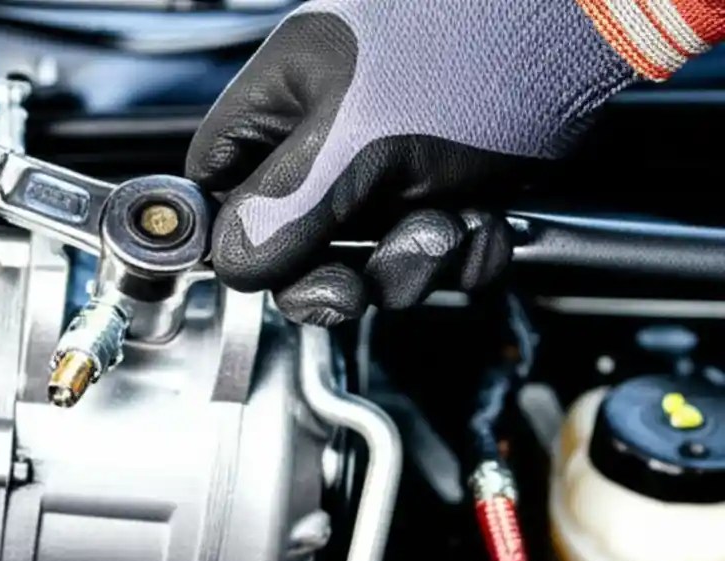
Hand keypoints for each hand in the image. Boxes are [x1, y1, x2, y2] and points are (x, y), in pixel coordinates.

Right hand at [186, 0, 640, 324]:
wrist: (590, 30)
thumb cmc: (476, 44)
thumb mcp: (363, 136)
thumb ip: (290, 207)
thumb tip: (234, 262)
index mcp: (285, 100)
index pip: (217, 182)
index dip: (232, 233)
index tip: (262, 268)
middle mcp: (330, 136)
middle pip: (292, 242)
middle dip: (335, 270)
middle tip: (354, 284)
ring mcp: (389, 165)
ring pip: (367, 258)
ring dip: (410, 263)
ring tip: (448, 220)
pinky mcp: (448, 188)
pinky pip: (432, 257)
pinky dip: (462, 254)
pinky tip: (483, 218)